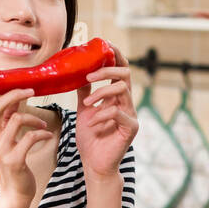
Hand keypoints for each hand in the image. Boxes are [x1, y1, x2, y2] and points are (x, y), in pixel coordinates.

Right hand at [0, 73, 55, 204]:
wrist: (15, 192)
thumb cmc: (12, 163)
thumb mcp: (4, 140)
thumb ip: (6, 120)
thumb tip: (15, 97)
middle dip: (14, 94)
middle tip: (30, 90)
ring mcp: (0, 151)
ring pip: (16, 119)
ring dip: (34, 118)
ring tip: (42, 124)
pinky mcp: (14, 160)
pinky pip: (30, 137)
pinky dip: (42, 133)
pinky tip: (47, 135)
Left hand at [75, 44, 136, 178]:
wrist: (93, 163)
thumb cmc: (91, 138)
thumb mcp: (83, 109)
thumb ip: (84, 91)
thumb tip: (78, 71)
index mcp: (117, 95)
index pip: (121, 67)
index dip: (115, 54)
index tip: (103, 44)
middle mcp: (127, 102)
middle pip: (125, 73)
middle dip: (106, 71)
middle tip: (88, 77)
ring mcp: (131, 114)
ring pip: (122, 89)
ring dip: (101, 93)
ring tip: (87, 104)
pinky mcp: (131, 128)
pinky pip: (118, 112)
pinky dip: (102, 115)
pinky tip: (93, 123)